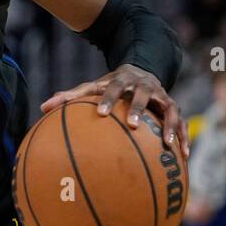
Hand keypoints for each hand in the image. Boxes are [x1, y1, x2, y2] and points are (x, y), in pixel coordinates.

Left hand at [40, 64, 188, 156]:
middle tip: (131, 124)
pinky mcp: (173, 107)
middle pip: (144, 95)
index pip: (114, 87)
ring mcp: (162, 96)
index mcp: (123, 80)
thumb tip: (42, 107)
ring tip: (169, 145)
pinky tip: (183, 155)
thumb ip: (69, 97)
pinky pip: (182, 122)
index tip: (99, 113)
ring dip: (171, 125)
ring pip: (170, 109)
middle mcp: (145, 86)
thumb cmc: (111, 85)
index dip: (107, 99)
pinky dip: (184, 136)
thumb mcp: (92, 87)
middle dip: (137, 108)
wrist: (141, 71)